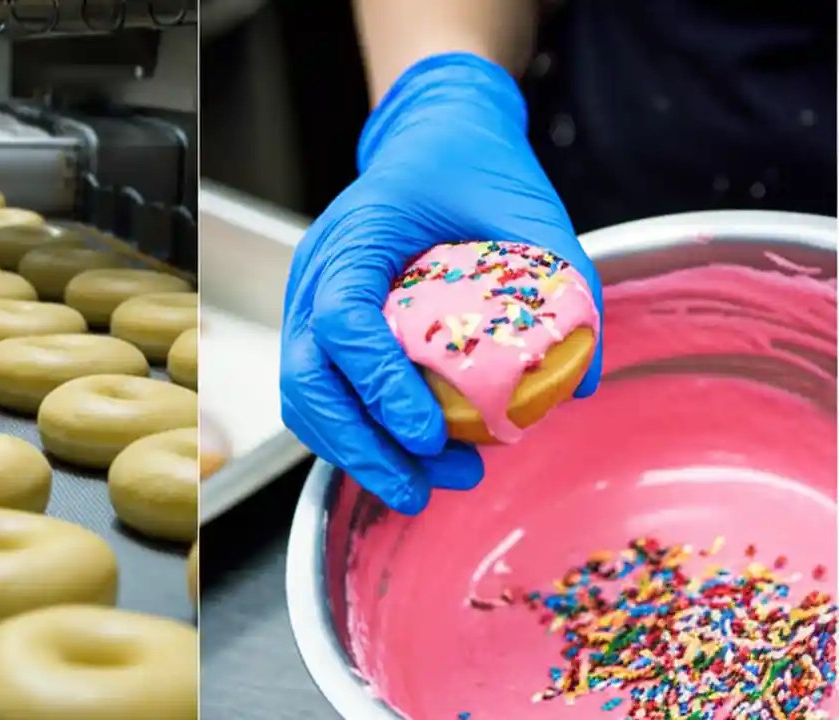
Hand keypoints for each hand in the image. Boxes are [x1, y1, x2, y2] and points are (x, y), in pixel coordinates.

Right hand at [280, 53, 603, 514]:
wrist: (431, 138)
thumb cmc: (471, 165)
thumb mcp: (529, 209)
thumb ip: (563, 281)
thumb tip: (578, 382)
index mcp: (356, 236)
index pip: (340, 319)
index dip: (379, 385)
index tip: (431, 433)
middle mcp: (317, 275)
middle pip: (306, 378)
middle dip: (360, 446)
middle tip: (421, 488)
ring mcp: (310, 303)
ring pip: (304, 398)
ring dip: (357, 453)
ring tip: (426, 485)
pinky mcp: (322, 328)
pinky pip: (321, 395)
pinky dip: (356, 436)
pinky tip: (408, 457)